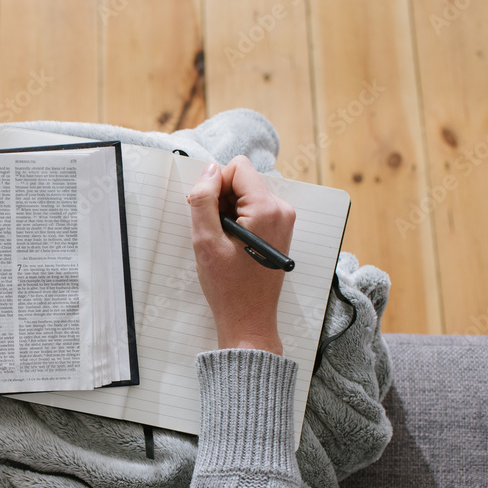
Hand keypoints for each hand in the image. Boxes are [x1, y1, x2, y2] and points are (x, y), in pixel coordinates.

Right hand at [188, 156, 294, 353]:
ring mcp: (284, 220)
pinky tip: (232, 245)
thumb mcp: (205, 241)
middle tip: (213, 232)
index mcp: (267, 209)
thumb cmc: (228, 287)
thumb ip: (203, 200)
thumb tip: (208, 171)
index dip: (215, 184)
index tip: (207, 212)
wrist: (249, 320)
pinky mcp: (280, 230)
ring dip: (228, 211)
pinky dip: (238, 220)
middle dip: (222, 199)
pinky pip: (254, 209)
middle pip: (243, 180)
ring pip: (247, 195)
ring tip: (223, 242)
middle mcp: (282, 210)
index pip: (238, 168)